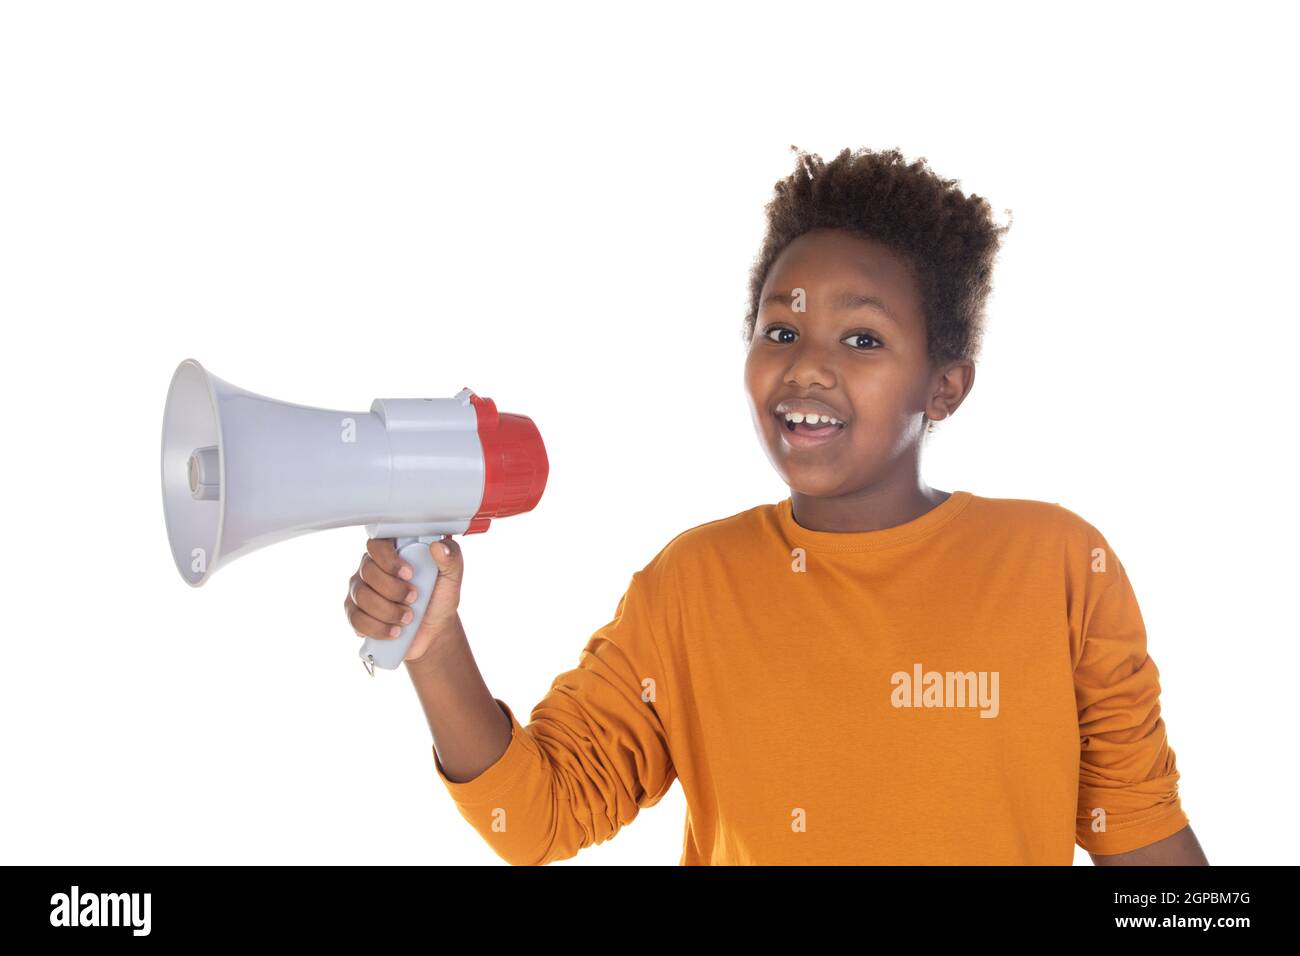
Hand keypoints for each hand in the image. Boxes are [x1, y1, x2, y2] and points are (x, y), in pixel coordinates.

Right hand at [343, 536, 464, 661]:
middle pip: (368, 571)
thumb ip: (450, 557)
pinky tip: (395, 631)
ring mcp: (360, 592)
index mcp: (392, 554)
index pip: (377, 545)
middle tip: (414, 599)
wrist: (433, 632)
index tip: (409, 574)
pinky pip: (356, 619)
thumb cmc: (439, 600)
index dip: (389, 559)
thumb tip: (438, 546)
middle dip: (393, 590)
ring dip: (388, 611)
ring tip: (408, 618)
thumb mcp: (452, 578)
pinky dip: (378, 628)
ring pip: (362, 597)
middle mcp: (371, 570)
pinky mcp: (355, 614)